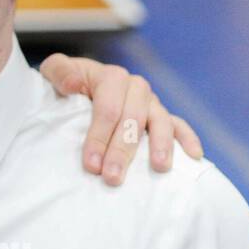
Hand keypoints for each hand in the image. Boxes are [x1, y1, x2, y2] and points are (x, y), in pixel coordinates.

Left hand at [39, 53, 203, 185]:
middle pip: (132, 120)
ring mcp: (151, 102)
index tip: (91, 164)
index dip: (99, 137)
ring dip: (160, 146)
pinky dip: (188, 138)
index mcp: (111, 77)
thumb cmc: (65, 80)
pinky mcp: (160, 114)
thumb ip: (60, 72)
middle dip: (122, 151)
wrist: (78, 81)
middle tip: (113, 178)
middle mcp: (135, 87)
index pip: (107, 109)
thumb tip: (75, 85)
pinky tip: (194, 156)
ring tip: (158, 167)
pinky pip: (178, 124)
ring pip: (159, 122)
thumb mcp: (54, 70)